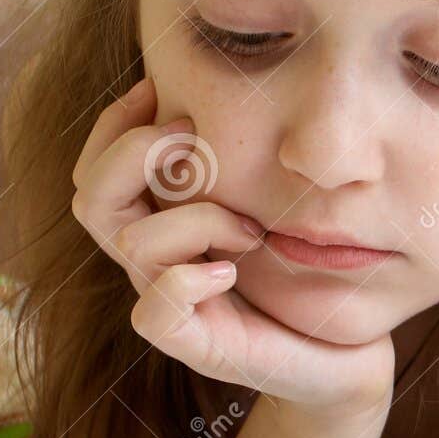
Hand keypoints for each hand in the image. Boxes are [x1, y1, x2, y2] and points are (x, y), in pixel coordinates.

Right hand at [69, 77, 396, 410]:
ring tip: (252, 230)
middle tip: (195, 142)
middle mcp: (154, 264)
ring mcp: (173, 307)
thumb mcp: (269, 198)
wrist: (348, 350)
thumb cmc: (309, 272)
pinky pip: (154, 313)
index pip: (96, 170)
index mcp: (162, 225)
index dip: (115, 124)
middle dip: (136, 154)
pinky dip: (187, 281)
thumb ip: (234, 157)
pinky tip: (230, 271)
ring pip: (132, 243)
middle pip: (90, 199)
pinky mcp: (198, 347)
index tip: (160, 88)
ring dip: (196, 220)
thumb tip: (218, 87)